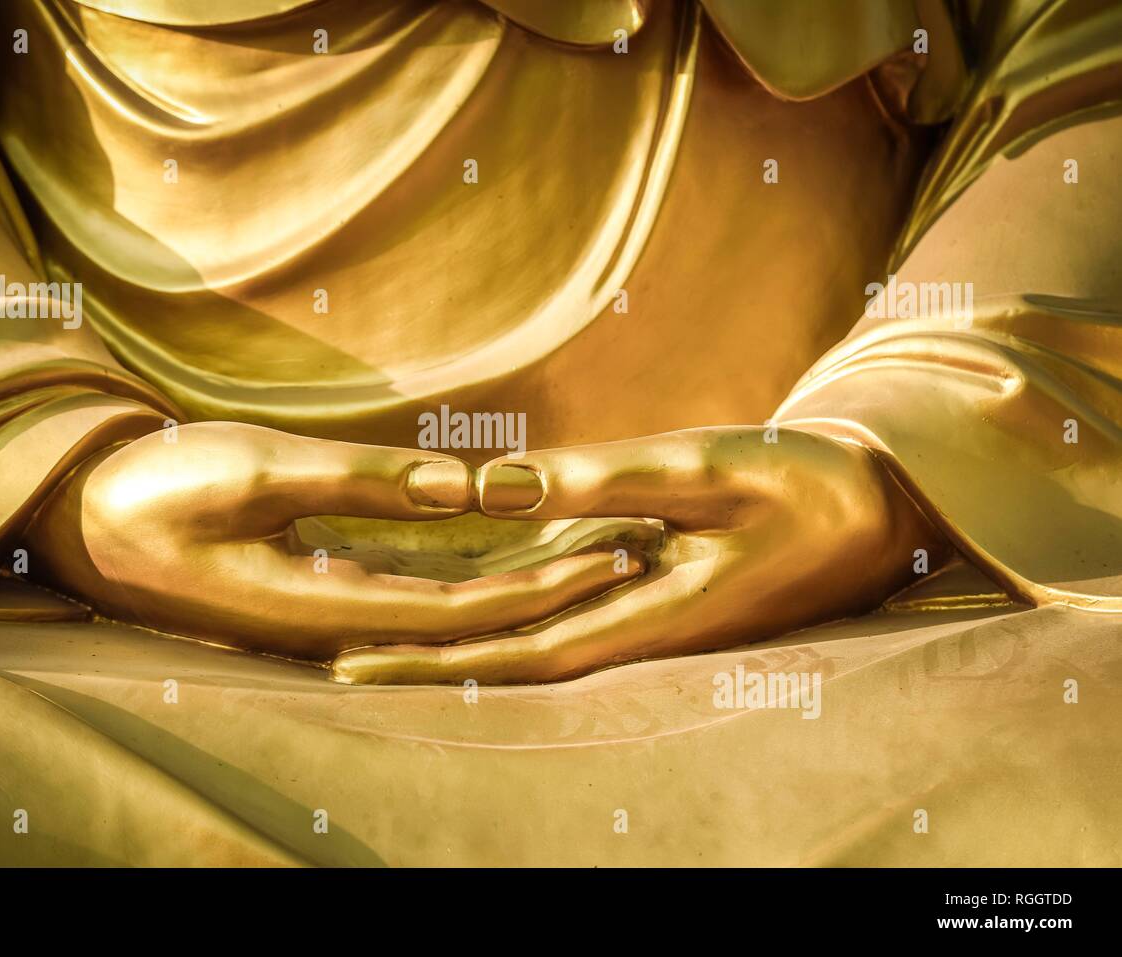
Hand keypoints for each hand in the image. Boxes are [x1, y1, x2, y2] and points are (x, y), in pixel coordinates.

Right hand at [22, 422, 645, 658]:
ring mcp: (330, 609)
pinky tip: (516, 537)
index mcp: (320, 610)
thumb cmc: (154, 487)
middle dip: (552, 585)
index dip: (541, 586)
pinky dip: (475, 563)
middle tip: (636, 546)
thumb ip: (364, 483)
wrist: (84, 518)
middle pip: (470, 619)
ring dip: (521, 575)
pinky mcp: (322, 586)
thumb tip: (470, 491)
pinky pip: (416, 582)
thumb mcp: (256, 469)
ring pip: (449, 602)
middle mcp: (335, 625)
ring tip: (598, 539)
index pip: (461, 614)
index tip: (611, 550)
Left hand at [330, 426, 950, 683]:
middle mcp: (636, 625)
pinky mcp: (649, 578)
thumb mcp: (704, 468)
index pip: (517, 655)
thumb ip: (601, 482)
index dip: (432, 664)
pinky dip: (503, 593)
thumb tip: (495, 486)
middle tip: (333, 660)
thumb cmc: (806, 483)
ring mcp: (641, 605)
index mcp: (648, 615)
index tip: (352, 666)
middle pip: (510, 654)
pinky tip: (457, 581)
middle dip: (423, 661)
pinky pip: (562, 594)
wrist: (878, 505)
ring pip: (533, 627)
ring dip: (456, 631)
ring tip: (374, 625)